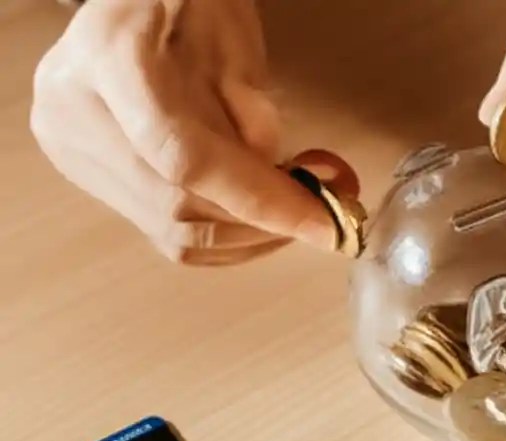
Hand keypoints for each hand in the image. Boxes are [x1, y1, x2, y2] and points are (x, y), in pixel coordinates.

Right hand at [30, 0, 333, 264]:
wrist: (136, 2)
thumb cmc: (189, 4)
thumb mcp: (234, 39)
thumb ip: (254, 110)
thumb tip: (280, 187)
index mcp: (110, 58)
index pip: (185, 156)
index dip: (258, 199)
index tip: (320, 222)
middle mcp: (72, 110)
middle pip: (174, 202)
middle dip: (258, 223)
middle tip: (316, 219)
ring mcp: (67, 145)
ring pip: (167, 227)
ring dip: (242, 236)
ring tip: (288, 214)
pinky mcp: (78, 171)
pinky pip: (156, 227)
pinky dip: (216, 235)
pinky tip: (254, 221)